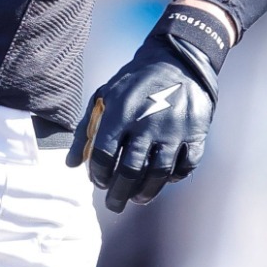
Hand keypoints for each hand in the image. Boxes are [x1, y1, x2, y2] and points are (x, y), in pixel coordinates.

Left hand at [67, 34, 215, 212]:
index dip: (98, 173)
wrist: (178, 62)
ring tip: (136, 198)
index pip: (103, 153)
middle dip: (118, 192)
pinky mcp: (196, 133)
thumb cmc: (134, 82)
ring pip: (158, 173)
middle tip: (114, 204)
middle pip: (130, 169)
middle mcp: (147, 123)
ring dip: (145, 191)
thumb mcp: (104, 96)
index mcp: (120, 112)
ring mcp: (174, 129)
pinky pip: (185, 165)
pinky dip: (173, 177)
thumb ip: (86, 130)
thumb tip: (70, 164)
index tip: (98, 183)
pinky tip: (162, 180)